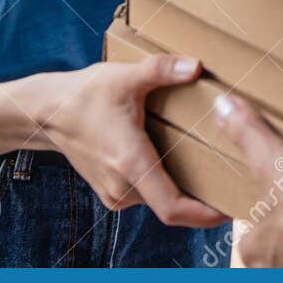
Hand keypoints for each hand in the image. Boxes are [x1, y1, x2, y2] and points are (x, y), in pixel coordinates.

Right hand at [29, 56, 225, 227]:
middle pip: (173, 207)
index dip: (205, 215)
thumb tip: (196, 67)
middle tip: (236, 186)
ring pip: (160, 201)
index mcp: (131, 164)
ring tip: (216, 172)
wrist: (47, 113)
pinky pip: (149, 196)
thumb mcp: (125, 76)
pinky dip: (168, 187)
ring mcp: (116, 193)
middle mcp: (124, 187)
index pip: (173, 208)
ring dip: (186, 193)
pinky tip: (185, 166)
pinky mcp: (113, 191)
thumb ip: (162, 70)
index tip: (231, 209)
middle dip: (204, 201)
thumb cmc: (85, 95)